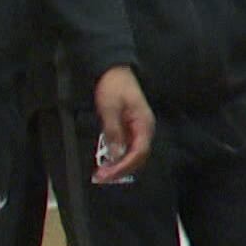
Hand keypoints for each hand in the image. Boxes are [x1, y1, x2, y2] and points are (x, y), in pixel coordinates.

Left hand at [90, 65, 154, 183]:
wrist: (112, 68)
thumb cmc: (113, 85)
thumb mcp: (110, 108)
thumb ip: (114, 132)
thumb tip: (116, 155)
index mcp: (144, 123)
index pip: (139, 152)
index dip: (124, 166)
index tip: (108, 173)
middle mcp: (144, 128)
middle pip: (137, 157)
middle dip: (120, 169)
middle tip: (101, 177)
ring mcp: (137, 128)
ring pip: (131, 153)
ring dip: (118, 165)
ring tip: (102, 173)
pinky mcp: (129, 127)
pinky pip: (126, 146)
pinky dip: (116, 156)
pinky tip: (106, 161)